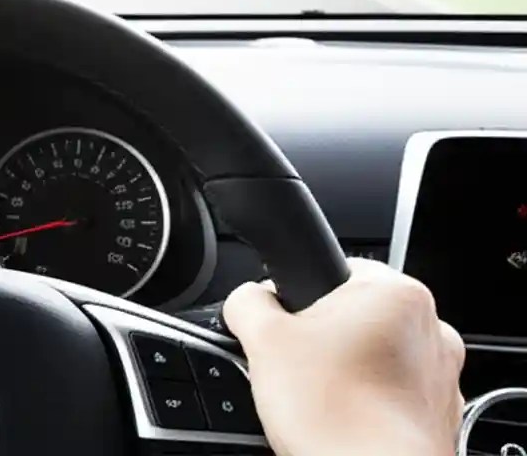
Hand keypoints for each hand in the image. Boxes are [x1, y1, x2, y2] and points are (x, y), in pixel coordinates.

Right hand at [224, 258, 463, 455]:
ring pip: (376, 356)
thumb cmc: (335, 415)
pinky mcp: (440, 413)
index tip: (287, 328)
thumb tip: (248, 299)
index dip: (299, 298)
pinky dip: (370, 403)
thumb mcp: (263, 340)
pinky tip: (344, 420)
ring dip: (348, 371)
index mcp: (394, 293)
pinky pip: (394, 395)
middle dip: (324, 339)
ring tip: (322, 400)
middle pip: (356, 316)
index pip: (336, 269)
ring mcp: (441, 373)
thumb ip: (248, 302)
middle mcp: (430, 327)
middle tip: (297, 368)